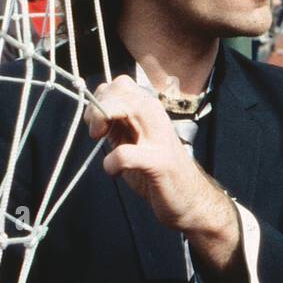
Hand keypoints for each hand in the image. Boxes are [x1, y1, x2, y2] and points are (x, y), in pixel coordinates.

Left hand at [84, 75, 228, 233]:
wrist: (189, 199)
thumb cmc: (158, 171)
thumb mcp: (136, 140)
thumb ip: (119, 124)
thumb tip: (93, 108)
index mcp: (151, 110)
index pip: (121, 83)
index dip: (102, 98)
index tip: (98, 122)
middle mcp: (156, 117)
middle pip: (119, 87)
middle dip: (97, 106)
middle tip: (98, 133)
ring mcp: (159, 138)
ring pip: (123, 107)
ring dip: (102, 121)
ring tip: (103, 142)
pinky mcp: (158, 162)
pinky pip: (123, 154)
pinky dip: (111, 164)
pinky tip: (115, 172)